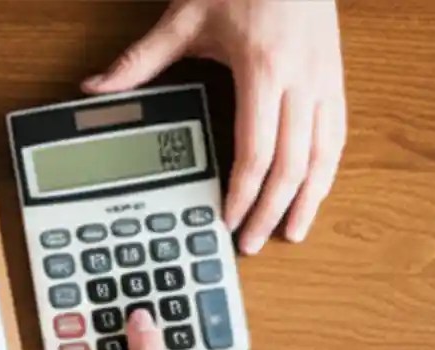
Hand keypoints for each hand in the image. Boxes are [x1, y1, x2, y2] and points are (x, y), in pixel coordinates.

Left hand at [83, 0, 346, 253]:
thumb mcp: (186, 15)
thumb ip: (140, 60)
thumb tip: (96, 88)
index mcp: (263, 67)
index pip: (255, 150)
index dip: (242, 193)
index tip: (227, 222)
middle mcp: (302, 77)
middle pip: (293, 163)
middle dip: (272, 209)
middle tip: (252, 242)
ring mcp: (326, 77)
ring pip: (325, 153)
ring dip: (309, 198)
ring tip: (292, 231)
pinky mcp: (337, 74)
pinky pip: (338, 132)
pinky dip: (328, 168)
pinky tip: (316, 190)